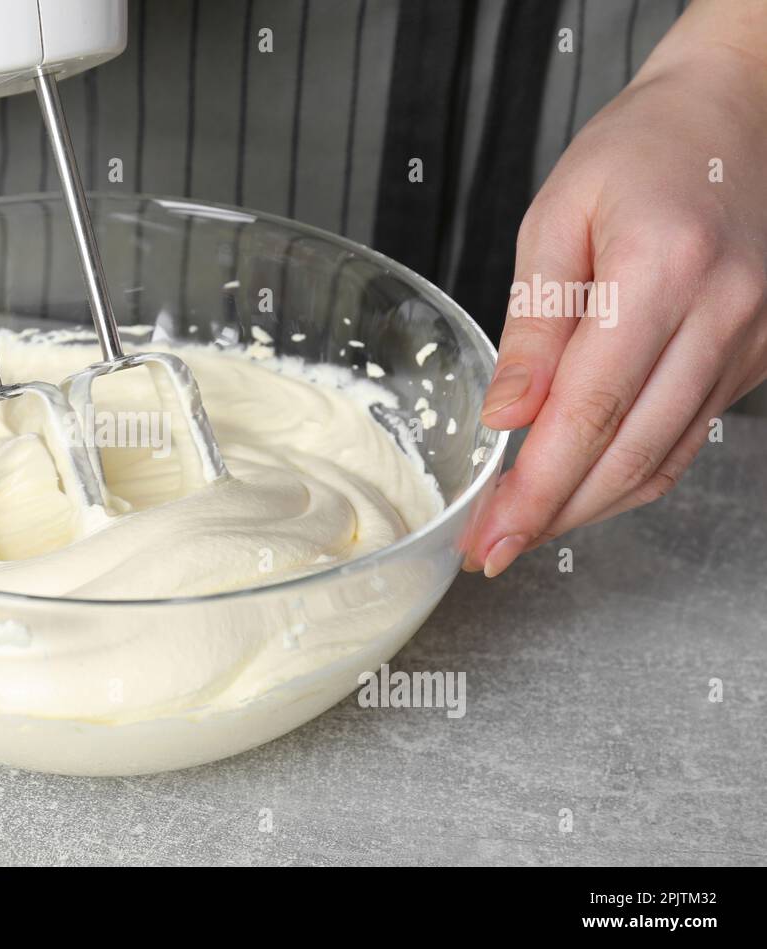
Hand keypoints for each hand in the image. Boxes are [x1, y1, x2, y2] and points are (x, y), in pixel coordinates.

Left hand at [465, 0, 766, 576]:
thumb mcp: (555, 220)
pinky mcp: (756, 356)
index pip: (589, 412)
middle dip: (553, 516)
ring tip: (524, 530)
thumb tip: (506, 419)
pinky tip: (582, 490)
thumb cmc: (635, 152)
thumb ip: (534, 326)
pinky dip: (632, 475)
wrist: (732, 115)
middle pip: (629, 452)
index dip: (535, 489)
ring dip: (590, 507)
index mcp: (662, 273)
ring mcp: (751, 341)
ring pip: (664, 458)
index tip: (490, 536)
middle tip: (493, 553)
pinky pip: (688, 437)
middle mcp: (722, 316)